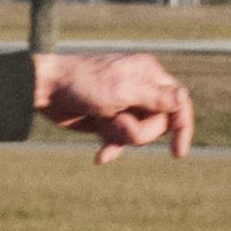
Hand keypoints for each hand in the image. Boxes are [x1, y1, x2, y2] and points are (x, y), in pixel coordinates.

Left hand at [31, 50, 194, 164]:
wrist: (47, 89)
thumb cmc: (82, 84)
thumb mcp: (121, 91)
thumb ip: (154, 97)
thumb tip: (183, 98)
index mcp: (149, 74)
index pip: (179, 102)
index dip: (183, 127)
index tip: (178, 153)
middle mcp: (141, 88)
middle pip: (159, 123)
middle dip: (140, 131)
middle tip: (118, 123)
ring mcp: (127, 104)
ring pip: (141, 134)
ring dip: (122, 137)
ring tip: (102, 127)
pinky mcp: (112, 119)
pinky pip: (123, 140)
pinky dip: (112, 147)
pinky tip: (100, 157)